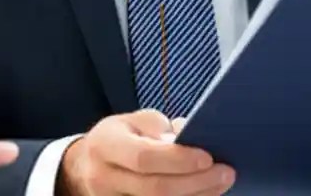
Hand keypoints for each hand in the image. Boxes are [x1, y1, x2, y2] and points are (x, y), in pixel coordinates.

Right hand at [58, 109, 234, 195]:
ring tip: (221, 184)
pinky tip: (204, 195)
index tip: (208, 157)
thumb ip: (159, 129)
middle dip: (195, 182)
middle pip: (154, 189)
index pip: (144, 158)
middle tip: (226, 173)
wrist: (85, 167)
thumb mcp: (133, 121)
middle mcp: (104, 178)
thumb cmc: (118, 137)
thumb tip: (188, 140)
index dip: (178, 160)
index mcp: (105, 145)